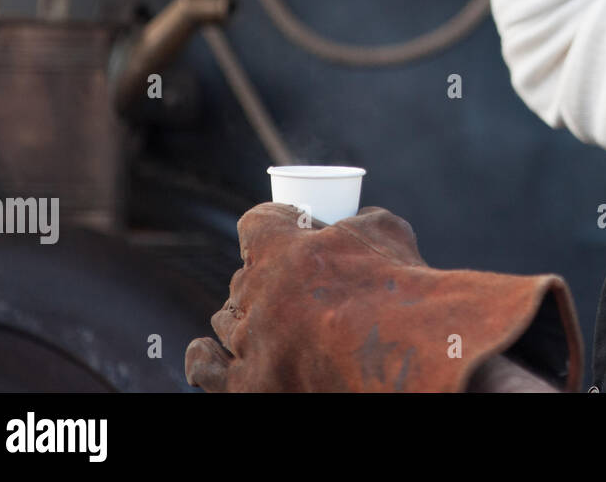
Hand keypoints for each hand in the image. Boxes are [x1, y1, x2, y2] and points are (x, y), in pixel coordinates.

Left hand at [185, 203, 581, 391]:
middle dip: (264, 277)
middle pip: (243, 278)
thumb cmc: (397, 285)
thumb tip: (359, 222)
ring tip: (265, 322)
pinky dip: (205, 360)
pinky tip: (203, 352)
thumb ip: (361, 222)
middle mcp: (253, 291)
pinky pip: (210, 371)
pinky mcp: (252, 383)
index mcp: (276, 244)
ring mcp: (249, 339)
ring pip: (227, 322)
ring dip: (242, 317)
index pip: (256, 224)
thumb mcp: (384, 231)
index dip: (272, 223)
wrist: (402, 348)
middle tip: (295, 285)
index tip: (289, 224)